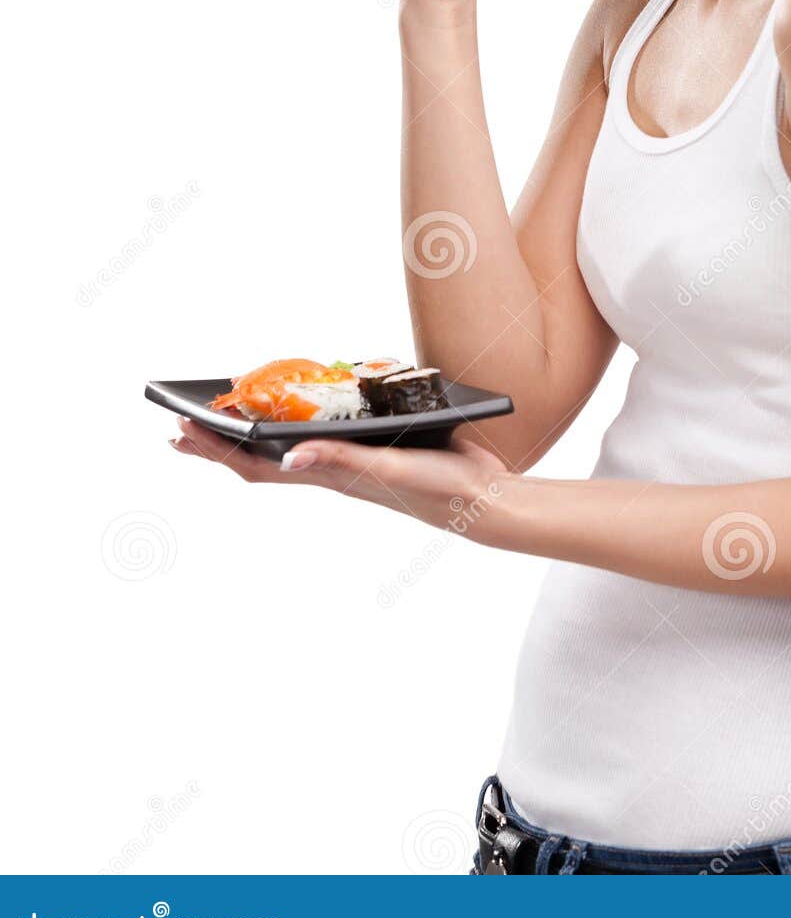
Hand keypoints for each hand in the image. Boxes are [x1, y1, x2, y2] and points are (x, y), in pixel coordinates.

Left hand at [171, 416, 512, 539]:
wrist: (481, 499)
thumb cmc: (437, 487)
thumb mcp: (387, 470)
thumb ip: (343, 459)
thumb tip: (288, 454)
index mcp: (329, 473)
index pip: (258, 464)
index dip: (219, 449)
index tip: (182, 430)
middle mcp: (332, 470)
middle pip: (262, 459)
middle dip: (220, 446)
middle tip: (182, 427)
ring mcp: (351, 463)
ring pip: (287, 451)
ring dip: (251, 440)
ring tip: (226, 424)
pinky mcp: (374, 451)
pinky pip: (322, 439)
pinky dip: (298, 429)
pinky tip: (301, 419)